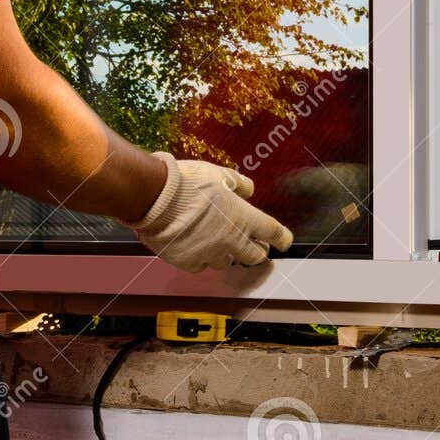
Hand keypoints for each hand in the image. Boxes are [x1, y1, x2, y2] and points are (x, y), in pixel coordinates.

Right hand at [133, 152, 292, 272]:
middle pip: (254, 256)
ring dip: (227, 254)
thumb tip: (249, 189)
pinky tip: (196, 247)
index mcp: (243, 218)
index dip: (282, 238)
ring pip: (226, 263)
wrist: (155, 198)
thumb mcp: (219, 174)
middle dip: (257, 250)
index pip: (273, 232)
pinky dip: (202, 258)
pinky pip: (201, 265)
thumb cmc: (188, 183)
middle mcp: (231, 240)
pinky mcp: (189, 262)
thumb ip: (238, 183)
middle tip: (255, 245)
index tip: (284, 241)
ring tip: (220, 244)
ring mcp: (210, 254)